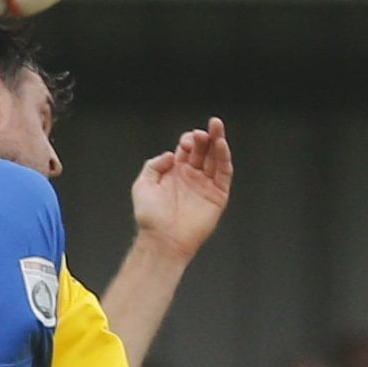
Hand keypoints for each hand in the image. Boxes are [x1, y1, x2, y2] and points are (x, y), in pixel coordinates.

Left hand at [129, 119, 231, 260]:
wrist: (162, 239)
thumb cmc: (151, 217)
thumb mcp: (143, 184)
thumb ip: (154, 164)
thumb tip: (172, 154)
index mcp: (176, 173)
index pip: (188, 149)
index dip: (189, 140)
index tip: (186, 141)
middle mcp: (192, 177)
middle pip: (204, 150)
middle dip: (205, 137)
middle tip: (207, 127)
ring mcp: (206, 186)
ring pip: (216, 158)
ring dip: (218, 141)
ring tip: (217, 127)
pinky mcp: (218, 196)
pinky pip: (224, 174)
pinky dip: (224, 158)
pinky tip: (221, 145)